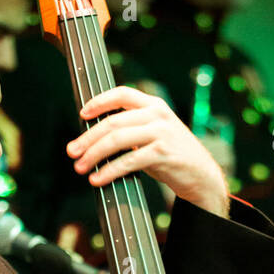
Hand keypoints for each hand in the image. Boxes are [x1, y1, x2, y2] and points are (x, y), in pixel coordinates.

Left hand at [67, 86, 229, 217]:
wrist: (202, 175)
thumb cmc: (172, 156)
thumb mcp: (153, 134)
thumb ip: (131, 130)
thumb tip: (95, 138)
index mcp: (154, 105)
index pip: (122, 94)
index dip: (99, 102)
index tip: (82, 115)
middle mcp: (157, 115)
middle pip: (113, 121)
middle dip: (88, 138)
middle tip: (72, 151)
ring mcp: (161, 133)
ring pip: (117, 140)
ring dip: (94, 154)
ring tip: (80, 167)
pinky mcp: (163, 154)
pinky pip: (128, 161)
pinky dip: (109, 171)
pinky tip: (98, 179)